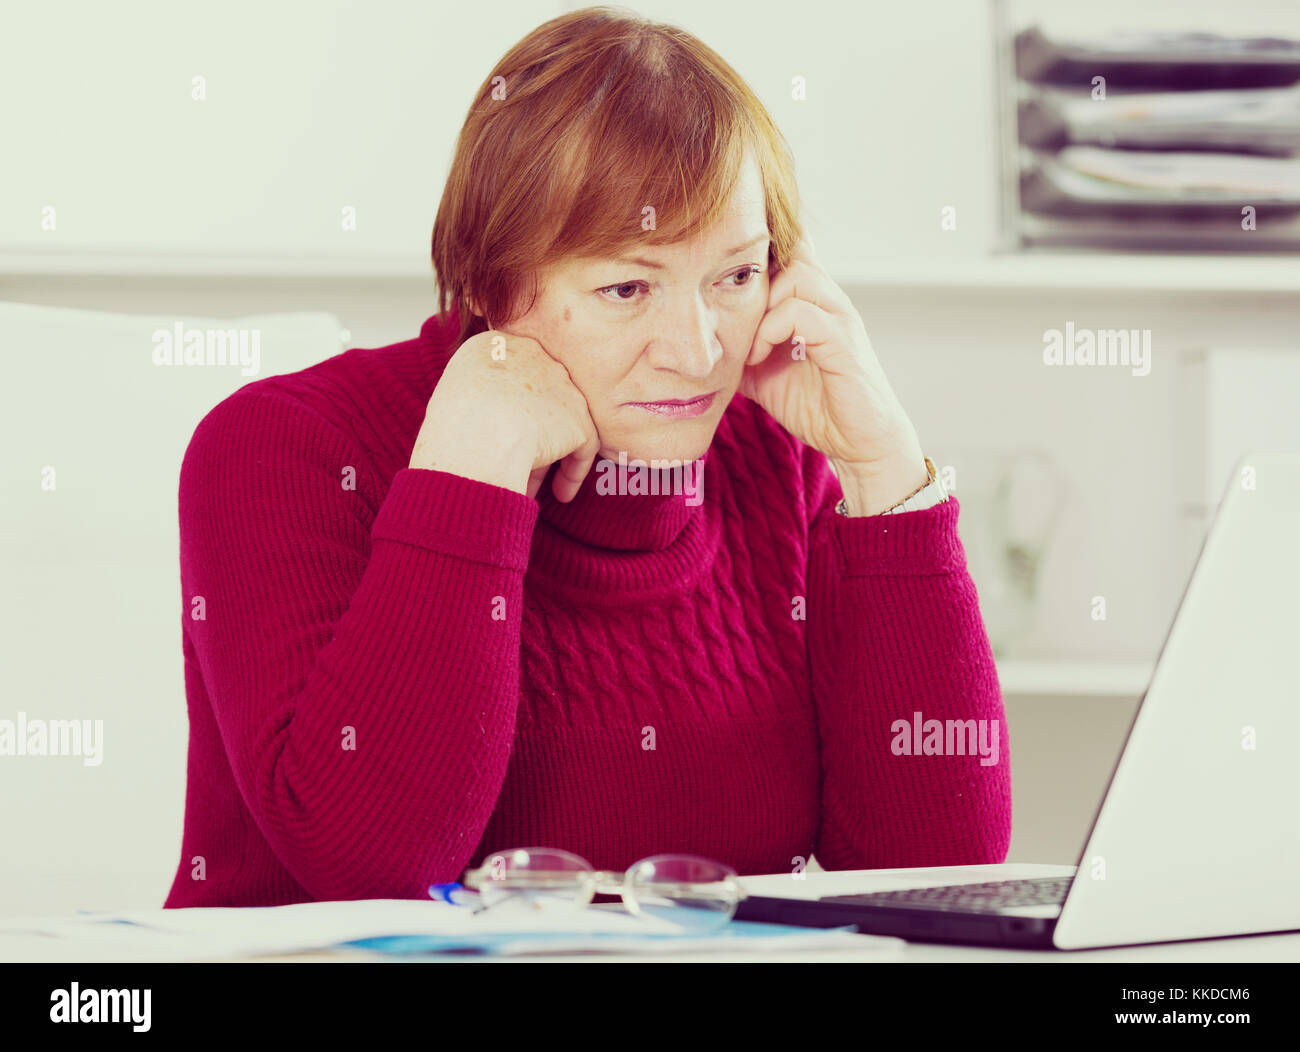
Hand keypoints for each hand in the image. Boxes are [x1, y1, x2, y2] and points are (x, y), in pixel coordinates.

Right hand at [410, 329, 600, 501]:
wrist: (475, 436)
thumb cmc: (449, 427)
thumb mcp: (448, 396)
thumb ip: (471, 397)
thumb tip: (483, 424)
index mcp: (495, 345)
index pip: (510, 375)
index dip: (507, 409)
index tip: (498, 434)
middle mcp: (533, 355)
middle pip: (538, 397)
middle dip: (530, 432)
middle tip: (517, 462)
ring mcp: (561, 385)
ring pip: (560, 421)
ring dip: (549, 455)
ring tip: (533, 486)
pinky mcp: (578, 418)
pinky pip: (583, 446)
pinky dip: (572, 472)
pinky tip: (560, 494)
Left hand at [739, 235, 925, 502]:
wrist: (857, 442)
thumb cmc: (816, 405)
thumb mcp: (762, 374)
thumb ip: (740, 349)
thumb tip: (700, 345)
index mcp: (810, 301)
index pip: (787, 247)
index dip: (754, 250)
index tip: (719, 273)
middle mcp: (828, 300)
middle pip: (790, 247)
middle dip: (751, 277)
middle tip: (729, 316)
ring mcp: (839, 318)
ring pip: (797, 275)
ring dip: (761, 307)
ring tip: (749, 345)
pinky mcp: (843, 343)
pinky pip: (803, 314)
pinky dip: (772, 331)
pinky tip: (759, 358)